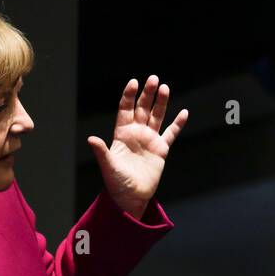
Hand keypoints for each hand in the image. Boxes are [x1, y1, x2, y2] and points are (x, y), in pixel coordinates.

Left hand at [86, 75, 188, 219]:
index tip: (134, 82)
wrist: (131, 196)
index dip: (129, 96)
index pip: (125, 109)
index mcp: (122, 134)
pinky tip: (184, 113)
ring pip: (156, 116)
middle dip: (147, 94)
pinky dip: (178, 124)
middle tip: (153, 79)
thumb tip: (91, 139)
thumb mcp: (108, 165)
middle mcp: (136, 133)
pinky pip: (171, 133)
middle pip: (143, 108)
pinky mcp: (161, 149)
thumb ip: (102, 151)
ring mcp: (149, 140)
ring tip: (165, 88)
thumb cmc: (116, 182)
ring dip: (161, 103)